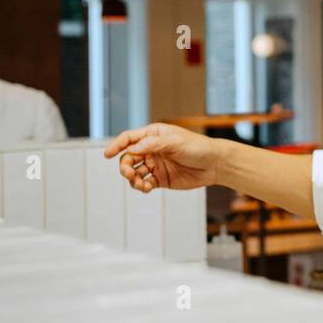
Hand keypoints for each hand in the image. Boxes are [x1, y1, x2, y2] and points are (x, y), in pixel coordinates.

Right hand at [102, 123, 222, 193]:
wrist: (215, 164)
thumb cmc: (198, 147)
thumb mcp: (175, 142)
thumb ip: (153, 145)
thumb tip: (133, 148)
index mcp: (154, 135)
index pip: (129, 139)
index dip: (117, 145)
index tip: (107, 154)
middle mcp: (151, 150)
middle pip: (128, 157)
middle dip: (125, 166)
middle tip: (129, 173)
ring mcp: (155, 165)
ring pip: (134, 172)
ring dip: (132, 179)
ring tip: (140, 183)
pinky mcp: (161, 179)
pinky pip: (144, 183)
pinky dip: (141, 186)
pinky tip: (146, 188)